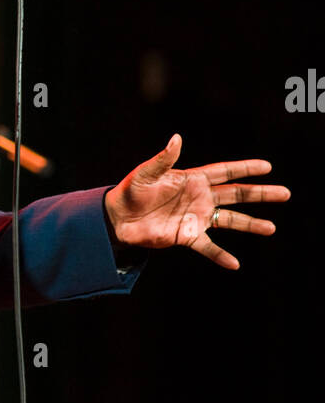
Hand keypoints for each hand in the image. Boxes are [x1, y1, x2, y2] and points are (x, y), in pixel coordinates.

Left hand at [104, 133, 290, 269]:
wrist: (117, 219)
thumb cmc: (130, 191)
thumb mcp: (145, 173)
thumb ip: (163, 159)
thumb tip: (177, 139)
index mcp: (192, 178)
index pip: (225, 171)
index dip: (246, 168)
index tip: (267, 167)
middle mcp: (200, 197)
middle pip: (236, 194)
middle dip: (260, 194)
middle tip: (285, 194)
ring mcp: (196, 217)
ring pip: (230, 220)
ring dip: (250, 224)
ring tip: (271, 228)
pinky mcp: (187, 236)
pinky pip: (208, 247)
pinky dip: (220, 256)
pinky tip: (235, 264)